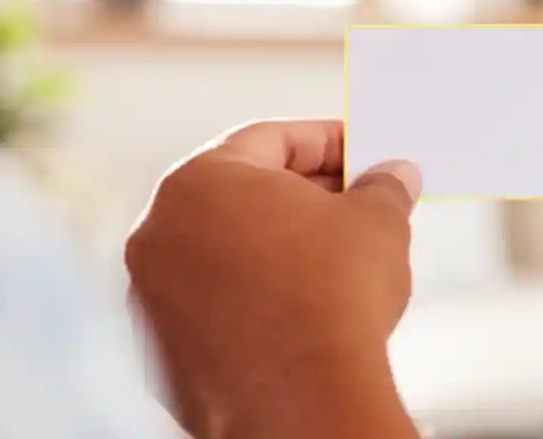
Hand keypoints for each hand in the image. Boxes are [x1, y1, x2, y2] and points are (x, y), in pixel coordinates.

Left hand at [125, 119, 421, 438]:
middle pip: (240, 194)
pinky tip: (302, 308)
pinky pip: (210, 304)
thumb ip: (383, 188)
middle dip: (304, 195)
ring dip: (276, 247)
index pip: (269, 139)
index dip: (327, 141)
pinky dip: (252, 297)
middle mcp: (157, 232)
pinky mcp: (157, 350)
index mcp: (199, 181)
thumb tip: (393, 178)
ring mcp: (149, 295)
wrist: (304, 405)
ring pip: (221, 250)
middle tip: (356, 201)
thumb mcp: (378, 222)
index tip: (360, 151)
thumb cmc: (331, 302)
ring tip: (336, 258)